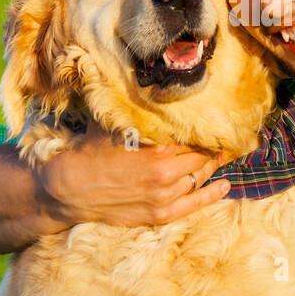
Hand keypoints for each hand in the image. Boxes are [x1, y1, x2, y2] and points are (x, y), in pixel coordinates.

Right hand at [36, 118, 232, 227]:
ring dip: (211, 166)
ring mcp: (164, 196)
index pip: (194, 136)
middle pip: (201, 156)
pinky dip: (213, 193)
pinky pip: (195, 203)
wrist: (69, 189)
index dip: (203, 129)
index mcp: (158, 148)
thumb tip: (148, 82)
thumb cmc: (90, 151)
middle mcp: (166, 173)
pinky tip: (225, 184)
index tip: (212, 121)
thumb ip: (136, 109)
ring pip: (200, 177)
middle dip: (210, 146)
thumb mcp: (114, 123)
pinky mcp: (160, 213)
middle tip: (220, 137)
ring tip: (220, 155)